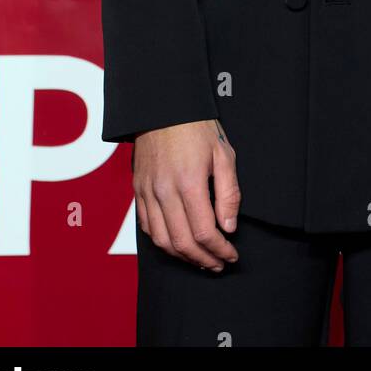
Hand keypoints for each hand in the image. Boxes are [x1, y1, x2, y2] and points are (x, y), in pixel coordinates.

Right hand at [133, 118, 240, 271]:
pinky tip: (178, 243)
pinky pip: (147, 227)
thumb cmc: (197, 127)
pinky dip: (163, 242)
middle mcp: (164, 191)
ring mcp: (148, 192)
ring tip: (201, 260)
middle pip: (182, 243)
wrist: (163, 106)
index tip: (231, 254)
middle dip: (203, 260)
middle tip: (219, 264)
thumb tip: (228, 227)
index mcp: (189, 182)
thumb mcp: (223, 154)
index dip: (220, 250)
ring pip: (162, 240)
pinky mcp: (138, 190)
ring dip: (182, 256)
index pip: (204, 232)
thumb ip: (228, 194)